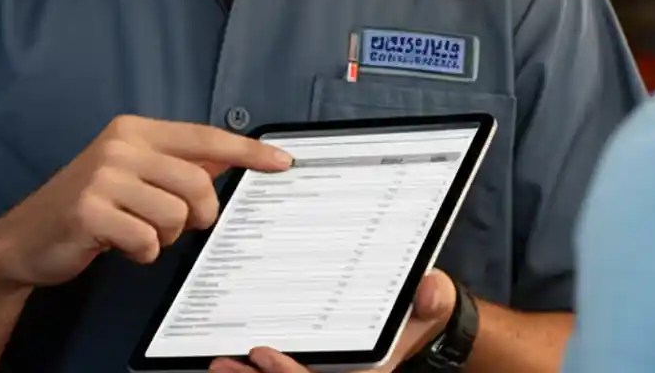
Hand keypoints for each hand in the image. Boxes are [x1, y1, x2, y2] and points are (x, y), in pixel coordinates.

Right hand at [0, 115, 292, 287]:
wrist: (26, 238)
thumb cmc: (86, 206)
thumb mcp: (131, 174)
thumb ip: (176, 165)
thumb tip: (233, 161)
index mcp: (134, 130)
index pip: (205, 137)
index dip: (248, 152)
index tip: (282, 162)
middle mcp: (120, 146)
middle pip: (197, 182)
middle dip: (200, 214)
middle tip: (181, 225)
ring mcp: (103, 177)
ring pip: (175, 216)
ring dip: (164, 237)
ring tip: (137, 231)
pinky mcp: (91, 211)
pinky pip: (147, 242)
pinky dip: (141, 253)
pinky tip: (119, 244)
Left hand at [209, 270, 458, 372]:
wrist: (418, 318)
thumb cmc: (419, 313)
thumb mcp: (433, 305)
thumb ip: (434, 301)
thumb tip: (429, 290)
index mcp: (368, 371)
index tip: (262, 353)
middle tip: (223, 363)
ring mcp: (324, 371)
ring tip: (220, 364)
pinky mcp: (311, 365)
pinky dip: (256, 372)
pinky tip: (233, 359)